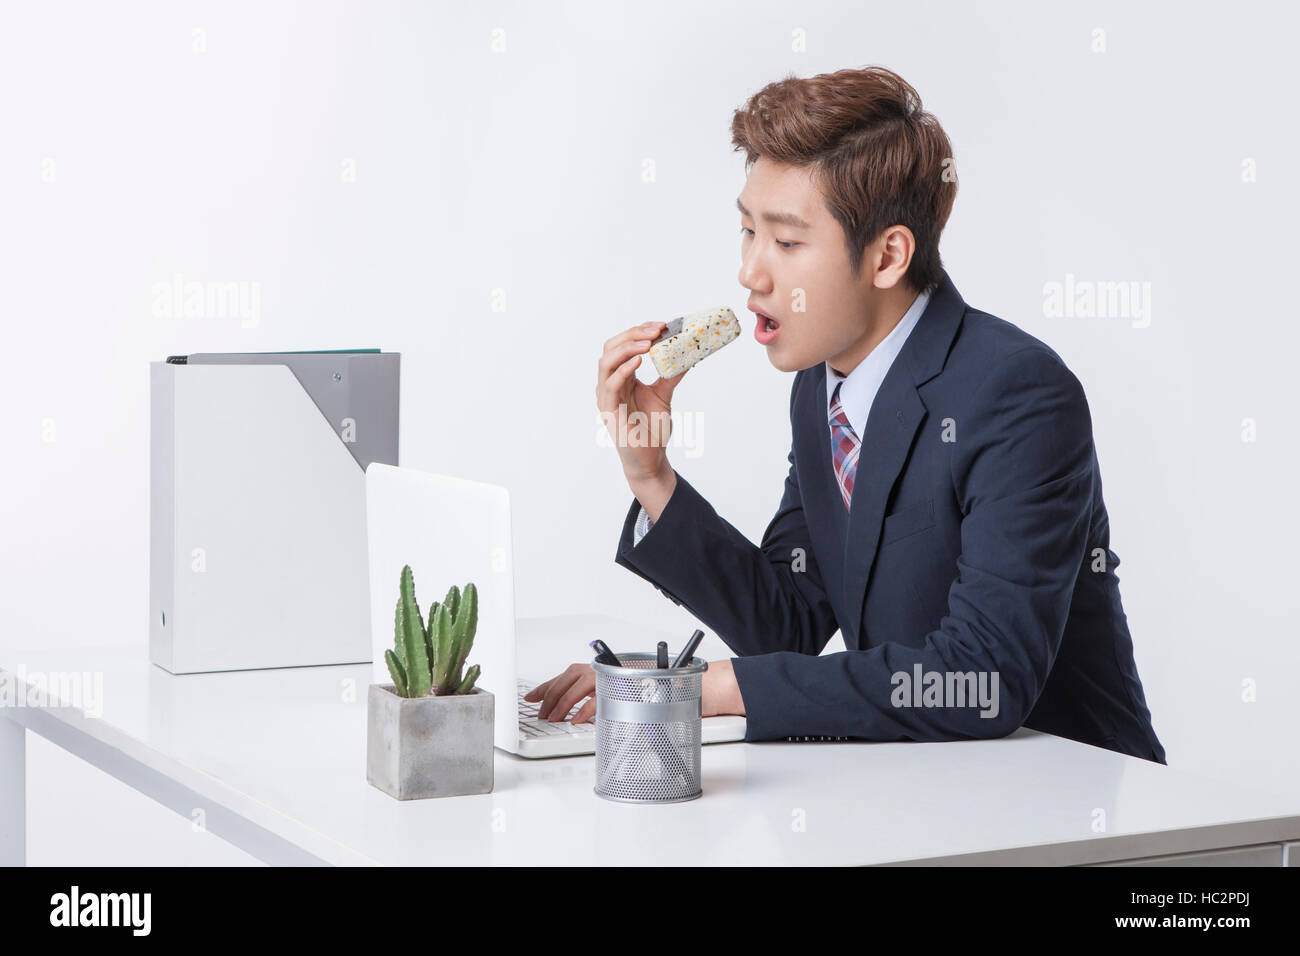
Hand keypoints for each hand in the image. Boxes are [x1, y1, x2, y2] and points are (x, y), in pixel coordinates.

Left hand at [524, 659, 746, 724]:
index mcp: (610, 669)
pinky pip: (601, 697)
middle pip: (571, 677)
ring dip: (564, 701)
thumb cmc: (663, 693)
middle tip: (538, 711)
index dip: (549, 685)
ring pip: (580, 683)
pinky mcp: (628, 686)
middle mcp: (613, 669)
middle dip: (550, 694)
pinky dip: (587, 708)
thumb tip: (586, 719)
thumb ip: (612, 703)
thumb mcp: (632, 697)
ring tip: (553, 717)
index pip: (571, 673)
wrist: (693, 685)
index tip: (532, 696)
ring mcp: (620, 675)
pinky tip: (576, 720)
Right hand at [596, 321, 690, 482]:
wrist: (651, 458)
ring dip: (627, 348)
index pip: (623, 345)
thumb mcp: (664, 394)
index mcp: (621, 376)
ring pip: (606, 362)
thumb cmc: (652, 428)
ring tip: (648, 343)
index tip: (662, 326)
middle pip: (611, 348)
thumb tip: (689, 354)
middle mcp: (610, 383)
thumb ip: (671, 374)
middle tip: (656, 330)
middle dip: (633, 335)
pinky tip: (638, 362)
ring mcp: (606, 396)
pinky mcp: (608, 411)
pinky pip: (610, 385)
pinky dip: (623, 370)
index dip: (639, 332)